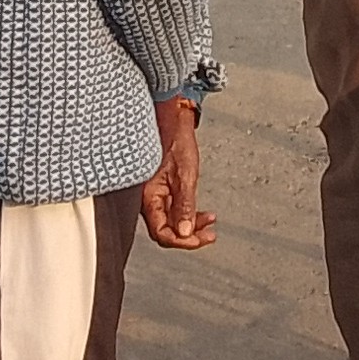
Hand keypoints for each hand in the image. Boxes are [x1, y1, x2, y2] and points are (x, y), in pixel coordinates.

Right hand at [140, 98, 214, 249]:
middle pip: (165, 231)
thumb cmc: (174, 139)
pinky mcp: (162, 189)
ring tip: (209, 222)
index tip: (200, 239)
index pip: (161, 233)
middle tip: (209, 235)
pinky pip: (173, 210)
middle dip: (188, 236)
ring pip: (171, 222)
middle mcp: (148, 198)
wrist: (172, 117)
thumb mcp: (185, 173)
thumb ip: (184, 204)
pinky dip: (188, 214)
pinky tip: (203, 213)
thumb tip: (185, 232)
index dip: (181, 242)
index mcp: (148, 196)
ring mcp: (155, 194)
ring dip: (191, 226)